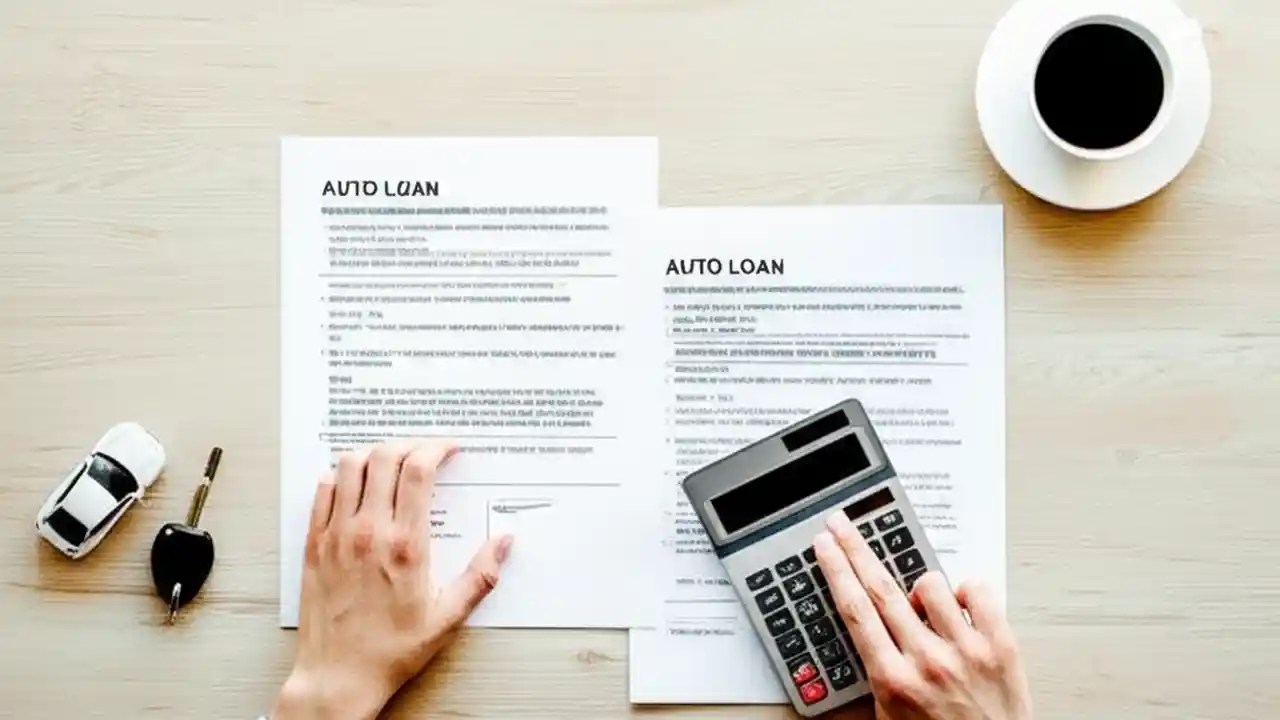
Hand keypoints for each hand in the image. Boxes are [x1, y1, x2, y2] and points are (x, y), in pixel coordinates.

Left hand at [272, 440, 512, 719]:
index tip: (448, 450)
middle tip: (423, 451)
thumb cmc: (390, 650)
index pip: (419, 471)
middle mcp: (369, 532)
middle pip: (385, 457)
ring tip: (390, 462)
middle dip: (409, 443)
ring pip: (349, 465)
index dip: (437, 448)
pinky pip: (322, 491)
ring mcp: (337, 535)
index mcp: (406, 545)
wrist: (338, 675)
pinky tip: (355, 485)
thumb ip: (480, 575)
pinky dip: (340, 476)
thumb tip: (504, 543)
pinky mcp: (315, 544)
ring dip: (373, 453)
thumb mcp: (448, 617)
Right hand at [815, 513, 1031, 719]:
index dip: (836, 570)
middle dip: (855, 549)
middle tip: (841, 525)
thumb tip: (855, 628)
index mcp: (893, 679)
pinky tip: (959, 605)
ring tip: (926, 608)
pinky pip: (978, 591)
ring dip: (922, 587)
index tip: (826, 546)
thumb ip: (873, 671)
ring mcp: (966, 650)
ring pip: (931, 584)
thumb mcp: (887, 715)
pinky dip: (966, 589)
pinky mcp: (1001, 645)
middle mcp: (927, 661)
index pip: (855, 609)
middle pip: (881, 587)